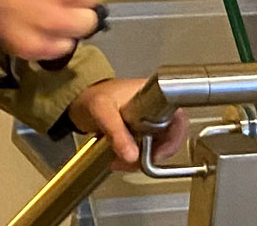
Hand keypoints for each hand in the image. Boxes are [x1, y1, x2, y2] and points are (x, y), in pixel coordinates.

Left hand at [69, 78, 188, 170]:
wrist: (78, 100)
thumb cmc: (91, 96)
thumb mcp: (102, 111)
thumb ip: (116, 132)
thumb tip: (132, 155)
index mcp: (154, 95)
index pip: (178, 119)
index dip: (172, 139)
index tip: (157, 153)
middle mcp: (156, 108)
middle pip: (171, 137)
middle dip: (154, 154)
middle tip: (135, 161)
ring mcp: (149, 121)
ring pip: (158, 147)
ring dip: (141, 159)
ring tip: (121, 160)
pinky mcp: (140, 132)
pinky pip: (146, 150)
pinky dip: (135, 158)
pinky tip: (120, 157)